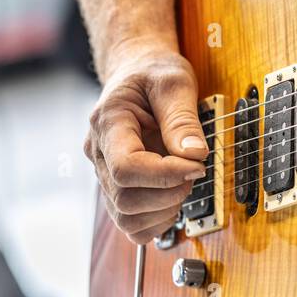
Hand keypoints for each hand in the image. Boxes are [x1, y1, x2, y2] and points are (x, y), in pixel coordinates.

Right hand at [84, 42, 208, 242]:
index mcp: (108, 123)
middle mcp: (99, 153)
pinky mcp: (118, 187)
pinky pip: (131, 223)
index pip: (126, 167)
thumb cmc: (153, 73)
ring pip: (126, 218)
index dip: (165, 175)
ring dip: (164, 210)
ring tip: (184, 182)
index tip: (197, 165)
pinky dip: (157, 221)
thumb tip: (193, 154)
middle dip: (169, 193)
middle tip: (194, 170)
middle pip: (125, 199)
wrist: (138, 73)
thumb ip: (182, 118)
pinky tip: (173, 198)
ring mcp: (105, 173)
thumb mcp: (174, 81)